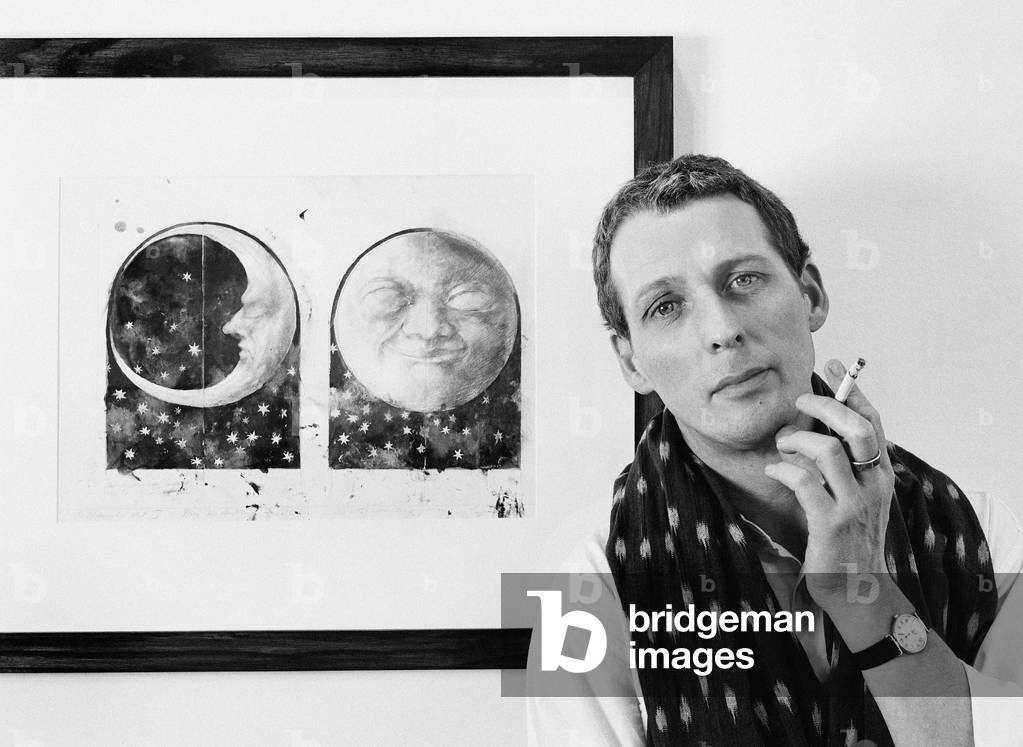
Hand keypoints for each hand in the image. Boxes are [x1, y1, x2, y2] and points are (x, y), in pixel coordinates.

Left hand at [763, 359, 896, 610]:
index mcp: (880, 476)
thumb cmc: (848, 542)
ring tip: (782, 446)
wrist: (860, 592)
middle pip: (857, 428)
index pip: (873, 422)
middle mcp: (873, 486)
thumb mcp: (855, 499)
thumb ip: (841, 468)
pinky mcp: (830, 524)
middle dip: (825, 405)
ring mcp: (853, 505)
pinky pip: (804, 482)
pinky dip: (783, 469)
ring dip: (798, 440)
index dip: (853, 390)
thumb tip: (813, 429)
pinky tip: (774, 470)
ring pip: (829, 451)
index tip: (833, 365)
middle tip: (799, 401)